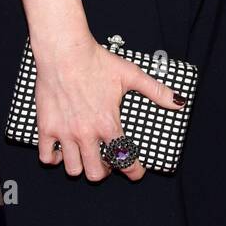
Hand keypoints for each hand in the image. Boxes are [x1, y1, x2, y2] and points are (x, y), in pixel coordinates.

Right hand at [34, 35, 184, 181]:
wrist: (64, 52)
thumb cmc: (97, 61)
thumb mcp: (131, 74)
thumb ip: (156, 91)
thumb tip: (179, 102)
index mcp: (108, 123)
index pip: (125, 160)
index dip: (133, 172)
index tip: (136, 172)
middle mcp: (86, 133)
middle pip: (96, 173)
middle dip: (105, 172)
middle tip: (108, 162)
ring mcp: (65, 132)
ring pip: (73, 169)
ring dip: (82, 166)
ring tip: (87, 155)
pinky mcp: (46, 127)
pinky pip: (46, 157)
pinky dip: (55, 158)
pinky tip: (62, 151)